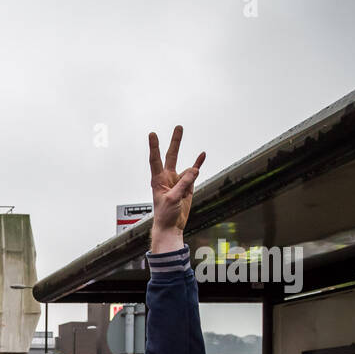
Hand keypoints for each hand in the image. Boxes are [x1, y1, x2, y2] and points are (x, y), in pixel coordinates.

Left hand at [148, 126, 204, 253]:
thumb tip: (194, 169)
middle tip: (179, 127)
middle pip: (171, 156)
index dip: (154, 147)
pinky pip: (194, 173)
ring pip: (186, 168)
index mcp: (158, 180)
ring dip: (191, 163)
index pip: (155, 160)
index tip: (153, 134)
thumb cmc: (165, 215)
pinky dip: (198, 164)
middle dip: (175, 142)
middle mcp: (167, 178)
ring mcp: (178, 181)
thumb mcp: (173, 198)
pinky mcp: (187, 186)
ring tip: (192, 163)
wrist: (170, 226)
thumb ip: (183, 183)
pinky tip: (201, 155)